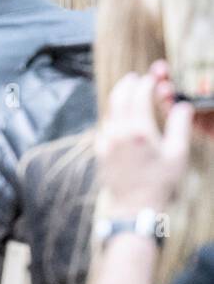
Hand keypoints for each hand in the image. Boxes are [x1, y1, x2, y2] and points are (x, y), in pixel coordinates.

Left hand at [95, 61, 191, 217]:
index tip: (150, 77)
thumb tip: (182, 105)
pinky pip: (103, 126)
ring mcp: (106, 141)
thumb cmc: (160, 183)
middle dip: (127, 85)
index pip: (139, 96)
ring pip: (109, 111)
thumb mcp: (177, 155)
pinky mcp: (100, 150)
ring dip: (118, 99)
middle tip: (134, 78)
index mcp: (139, 131)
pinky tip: (118, 117)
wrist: (134, 206)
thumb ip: (179, 127)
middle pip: (118, 98)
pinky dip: (111, 116)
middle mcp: (118, 132)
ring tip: (127, 93)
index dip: (145, 84)